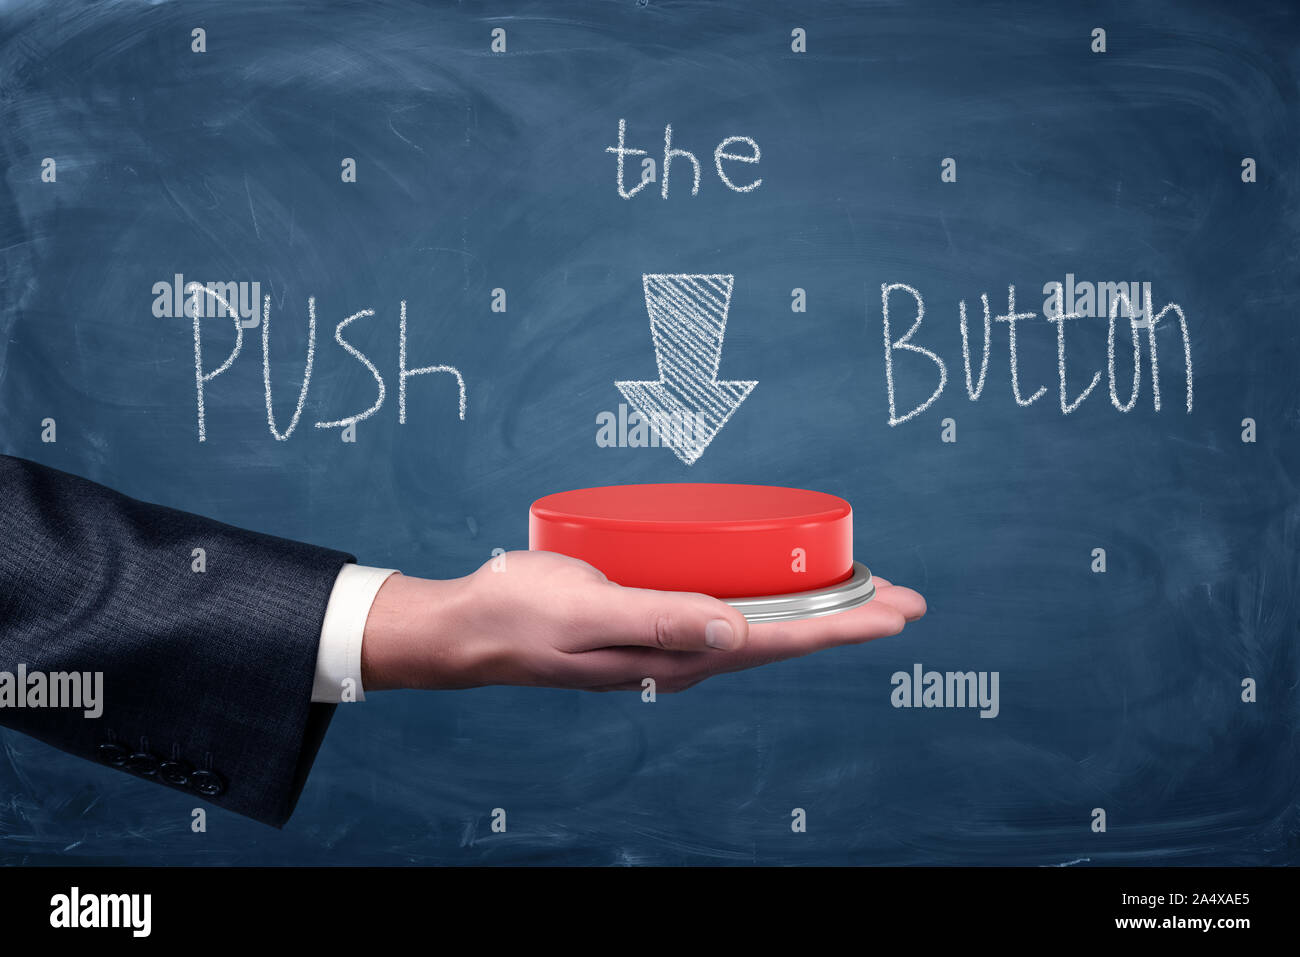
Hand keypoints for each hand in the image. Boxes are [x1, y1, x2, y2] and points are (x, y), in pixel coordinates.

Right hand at [360, 550, 925, 692]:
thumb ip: (658, 617)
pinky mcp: (655, 623)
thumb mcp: (588, 609)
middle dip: (846, 618)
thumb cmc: (523, 614)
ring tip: (860, 592)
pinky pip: (729, 611)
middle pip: (783, 635)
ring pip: (762, 625)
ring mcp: (671, 642)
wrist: (474, 628)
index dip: (842, 623)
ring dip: (815, 609)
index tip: (896, 610)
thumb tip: (736, 629)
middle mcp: (684, 656)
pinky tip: (777, 582)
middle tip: (904, 600)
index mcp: (677, 657)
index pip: (778, 639)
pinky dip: (769, 597)